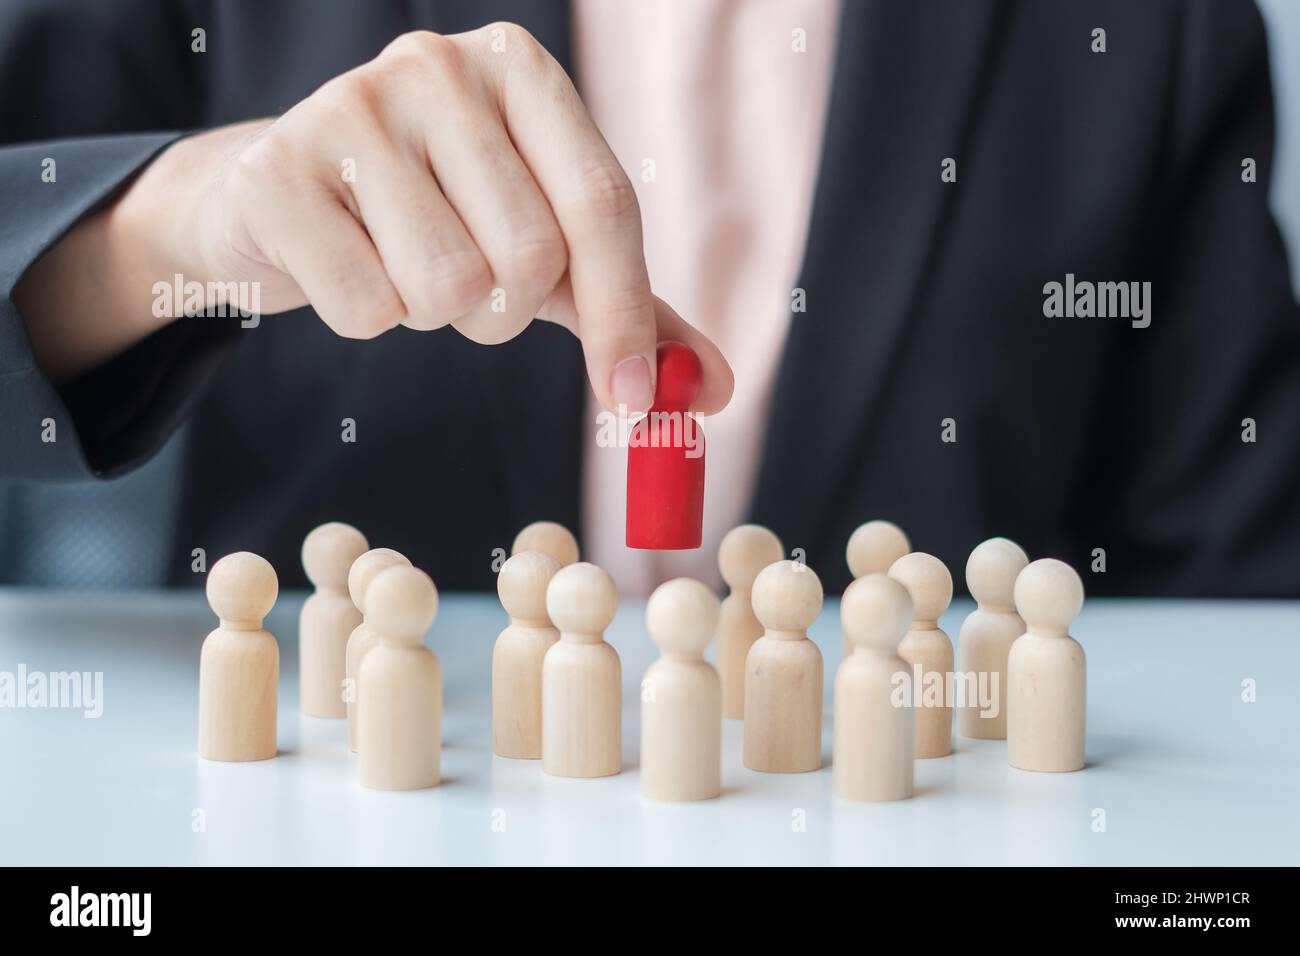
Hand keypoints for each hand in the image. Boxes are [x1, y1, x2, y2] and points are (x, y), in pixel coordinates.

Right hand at [132, 23, 731, 412]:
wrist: (279, 198)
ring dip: (433, 314)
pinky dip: (365, 317)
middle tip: (463, 283)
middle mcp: (439, 67)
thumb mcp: (544, 249)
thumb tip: (714, 392)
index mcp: (521, 72)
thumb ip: (630, 311)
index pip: (602, 205)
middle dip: (502, 310)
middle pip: (527, 256)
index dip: (623, 314)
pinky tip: (343, 263)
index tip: (632, 400)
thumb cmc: (433, 217)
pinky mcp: (276, 169)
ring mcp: (350, 107)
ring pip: (447, 287)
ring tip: (398, 262)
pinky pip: (367, 308)